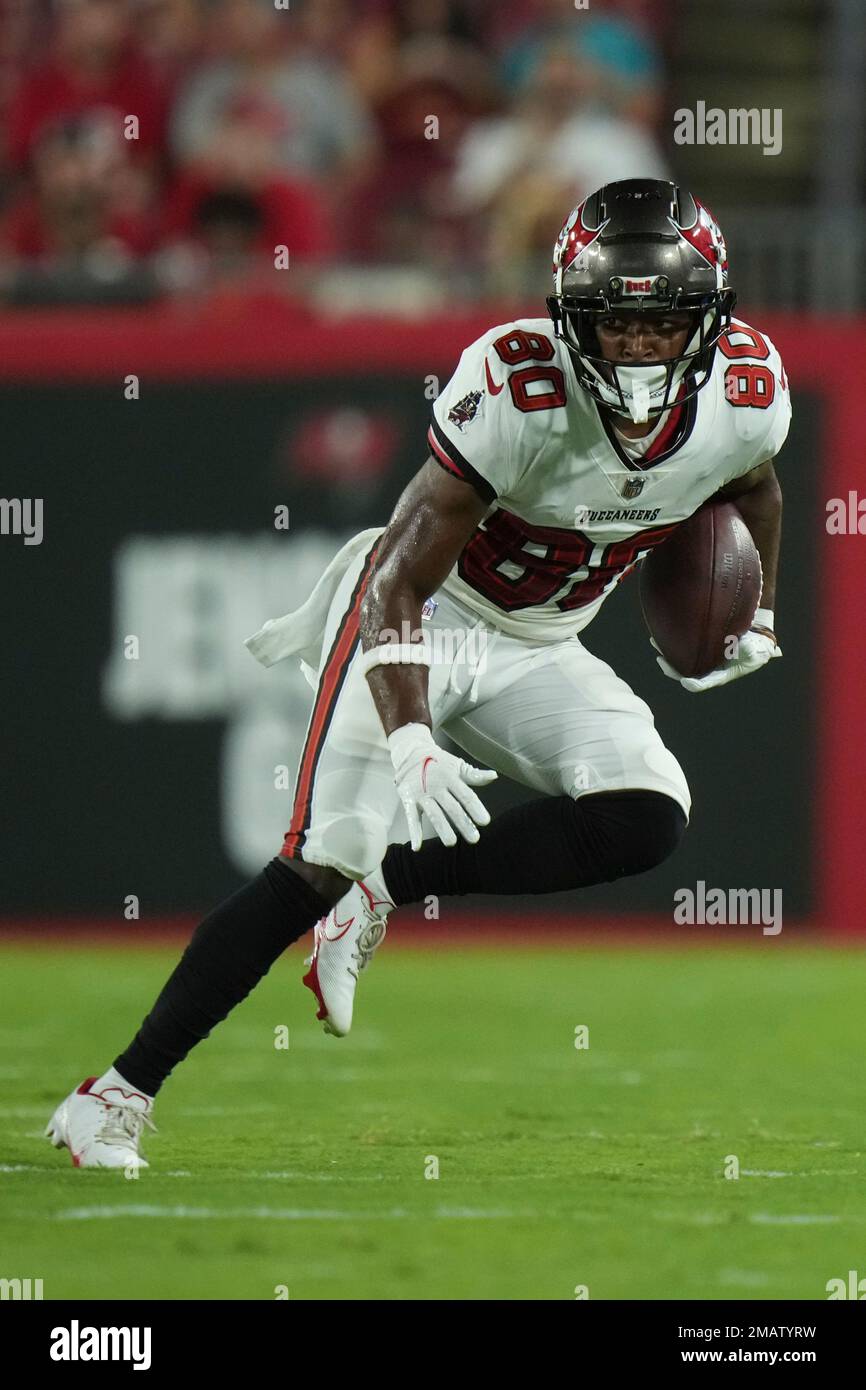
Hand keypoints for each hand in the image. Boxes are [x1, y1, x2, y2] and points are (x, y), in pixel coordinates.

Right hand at [388, 723, 496, 850]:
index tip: (485, 821)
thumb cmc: (439, 762)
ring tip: (451, 842)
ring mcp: (421, 793)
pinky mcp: (408, 799)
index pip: (466, 795)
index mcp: (450, 777)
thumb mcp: (457, 765)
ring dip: (442, 829)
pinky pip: (411, 817)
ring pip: (433, 814)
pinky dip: (413, 832)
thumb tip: (494, 776)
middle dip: (463, 823)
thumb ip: (474, 775)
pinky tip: (417, 847)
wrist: (410, 753)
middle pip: (452, 807)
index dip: (475, 808)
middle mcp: (436, 786)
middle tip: (474, 838)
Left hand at [654, 610, 780, 692]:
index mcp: (721, 674)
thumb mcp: (756, 650)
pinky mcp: (700, 650)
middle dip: (671, 668)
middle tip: (660, 659)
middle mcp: (709, 670)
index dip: (694, 684)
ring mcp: (703, 660)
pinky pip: (683, 651)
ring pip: (680, 662)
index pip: (704, 683)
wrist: (757, 638)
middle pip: (686, 674)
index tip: (685, 681)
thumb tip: (742, 647)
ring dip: (667, 654)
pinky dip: (672, 645)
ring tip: (655, 642)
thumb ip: (749, 651)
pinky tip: (662, 635)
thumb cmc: (757, 646)